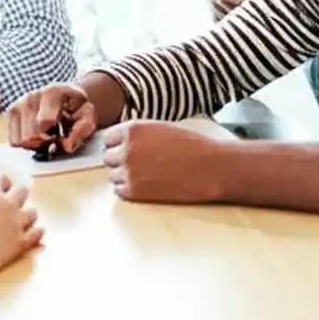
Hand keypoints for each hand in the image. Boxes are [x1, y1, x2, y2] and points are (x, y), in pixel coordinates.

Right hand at [0, 174, 43, 278]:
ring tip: (22, 220)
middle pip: (22, 190)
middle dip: (17, 195)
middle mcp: (6, 204)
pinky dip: (37, 232)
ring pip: (33, 212)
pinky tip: (35, 233)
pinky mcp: (19, 242)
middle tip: (13, 202)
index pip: (1, 177)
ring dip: (27, 214)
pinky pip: (37, 234)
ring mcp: (15, 223)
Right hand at [6, 83, 96, 154]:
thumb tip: (66, 146)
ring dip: (34, 144)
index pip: (43, 123)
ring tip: (46, 137)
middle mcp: (31, 97)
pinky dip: (25, 143)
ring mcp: (18, 104)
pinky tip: (37, 136)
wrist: (68, 95)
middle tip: (54, 139)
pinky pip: (13, 140)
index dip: (53, 138)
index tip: (61, 137)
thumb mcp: (88, 116)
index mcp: (52, 93)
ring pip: (20, 140)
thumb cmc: (77, 106)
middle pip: (30, 136)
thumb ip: (82, 129)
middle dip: (43, 143)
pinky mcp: (11, 113)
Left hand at [102, 121, 226, 202]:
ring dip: (124, 175)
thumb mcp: (161, 128)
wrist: (210, 167)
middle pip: (107, 157)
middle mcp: (126, 149)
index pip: (108, 137)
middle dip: (119, 160)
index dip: (118, 144)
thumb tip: (124, 142)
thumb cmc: (193, 146)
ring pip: (112, 175)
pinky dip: (129, 189)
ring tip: (145, 174)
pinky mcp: (135, 191)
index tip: (126, 148)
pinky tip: (146, 185)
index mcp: (133, 129)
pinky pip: (119, 191)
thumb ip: (139, 134)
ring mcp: (129, 171)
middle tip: (138, 163)